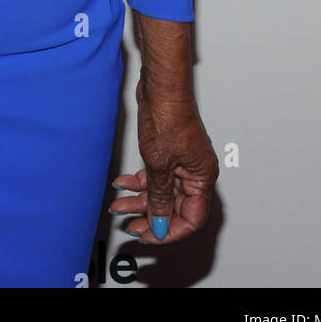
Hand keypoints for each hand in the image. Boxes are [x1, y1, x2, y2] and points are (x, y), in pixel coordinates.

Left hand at [109, 76, 218, 243]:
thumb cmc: (167, 116)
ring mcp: (181, 162)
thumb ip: (159, 198)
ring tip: (118, 206)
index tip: (148, 236)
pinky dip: (138, 182)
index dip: (169, 231)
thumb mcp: (159, 165)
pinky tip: (122, 184)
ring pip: (161, 191)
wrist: (160, 86)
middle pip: (174, 206)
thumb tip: (159, 225)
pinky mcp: (168, 152)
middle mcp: (195, 172)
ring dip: (139, 200)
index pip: (192, 218)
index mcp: (202, 177)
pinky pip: (155, 176)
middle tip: (128, 224)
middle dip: (149, 216)